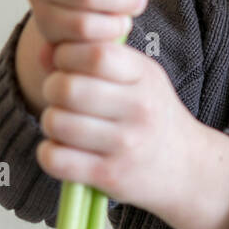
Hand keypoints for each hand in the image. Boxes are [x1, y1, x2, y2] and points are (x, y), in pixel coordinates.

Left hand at [36, 37, 195, 216]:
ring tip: (61, 122)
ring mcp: (125, 144)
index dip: (68, 54)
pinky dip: (48, 153)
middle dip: (51, 87)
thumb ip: (93, 59)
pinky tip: (60, 149)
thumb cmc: (150, 113)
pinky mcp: (110, 176)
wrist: (186, 165)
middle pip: (69, 88)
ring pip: (58, 123)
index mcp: (144, 75)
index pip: (95, 54)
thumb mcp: (137, 76)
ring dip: (49, 121)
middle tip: (57, 94)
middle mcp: (139, 108)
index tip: (65, 62)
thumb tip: (42, 52)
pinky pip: (57, 160)